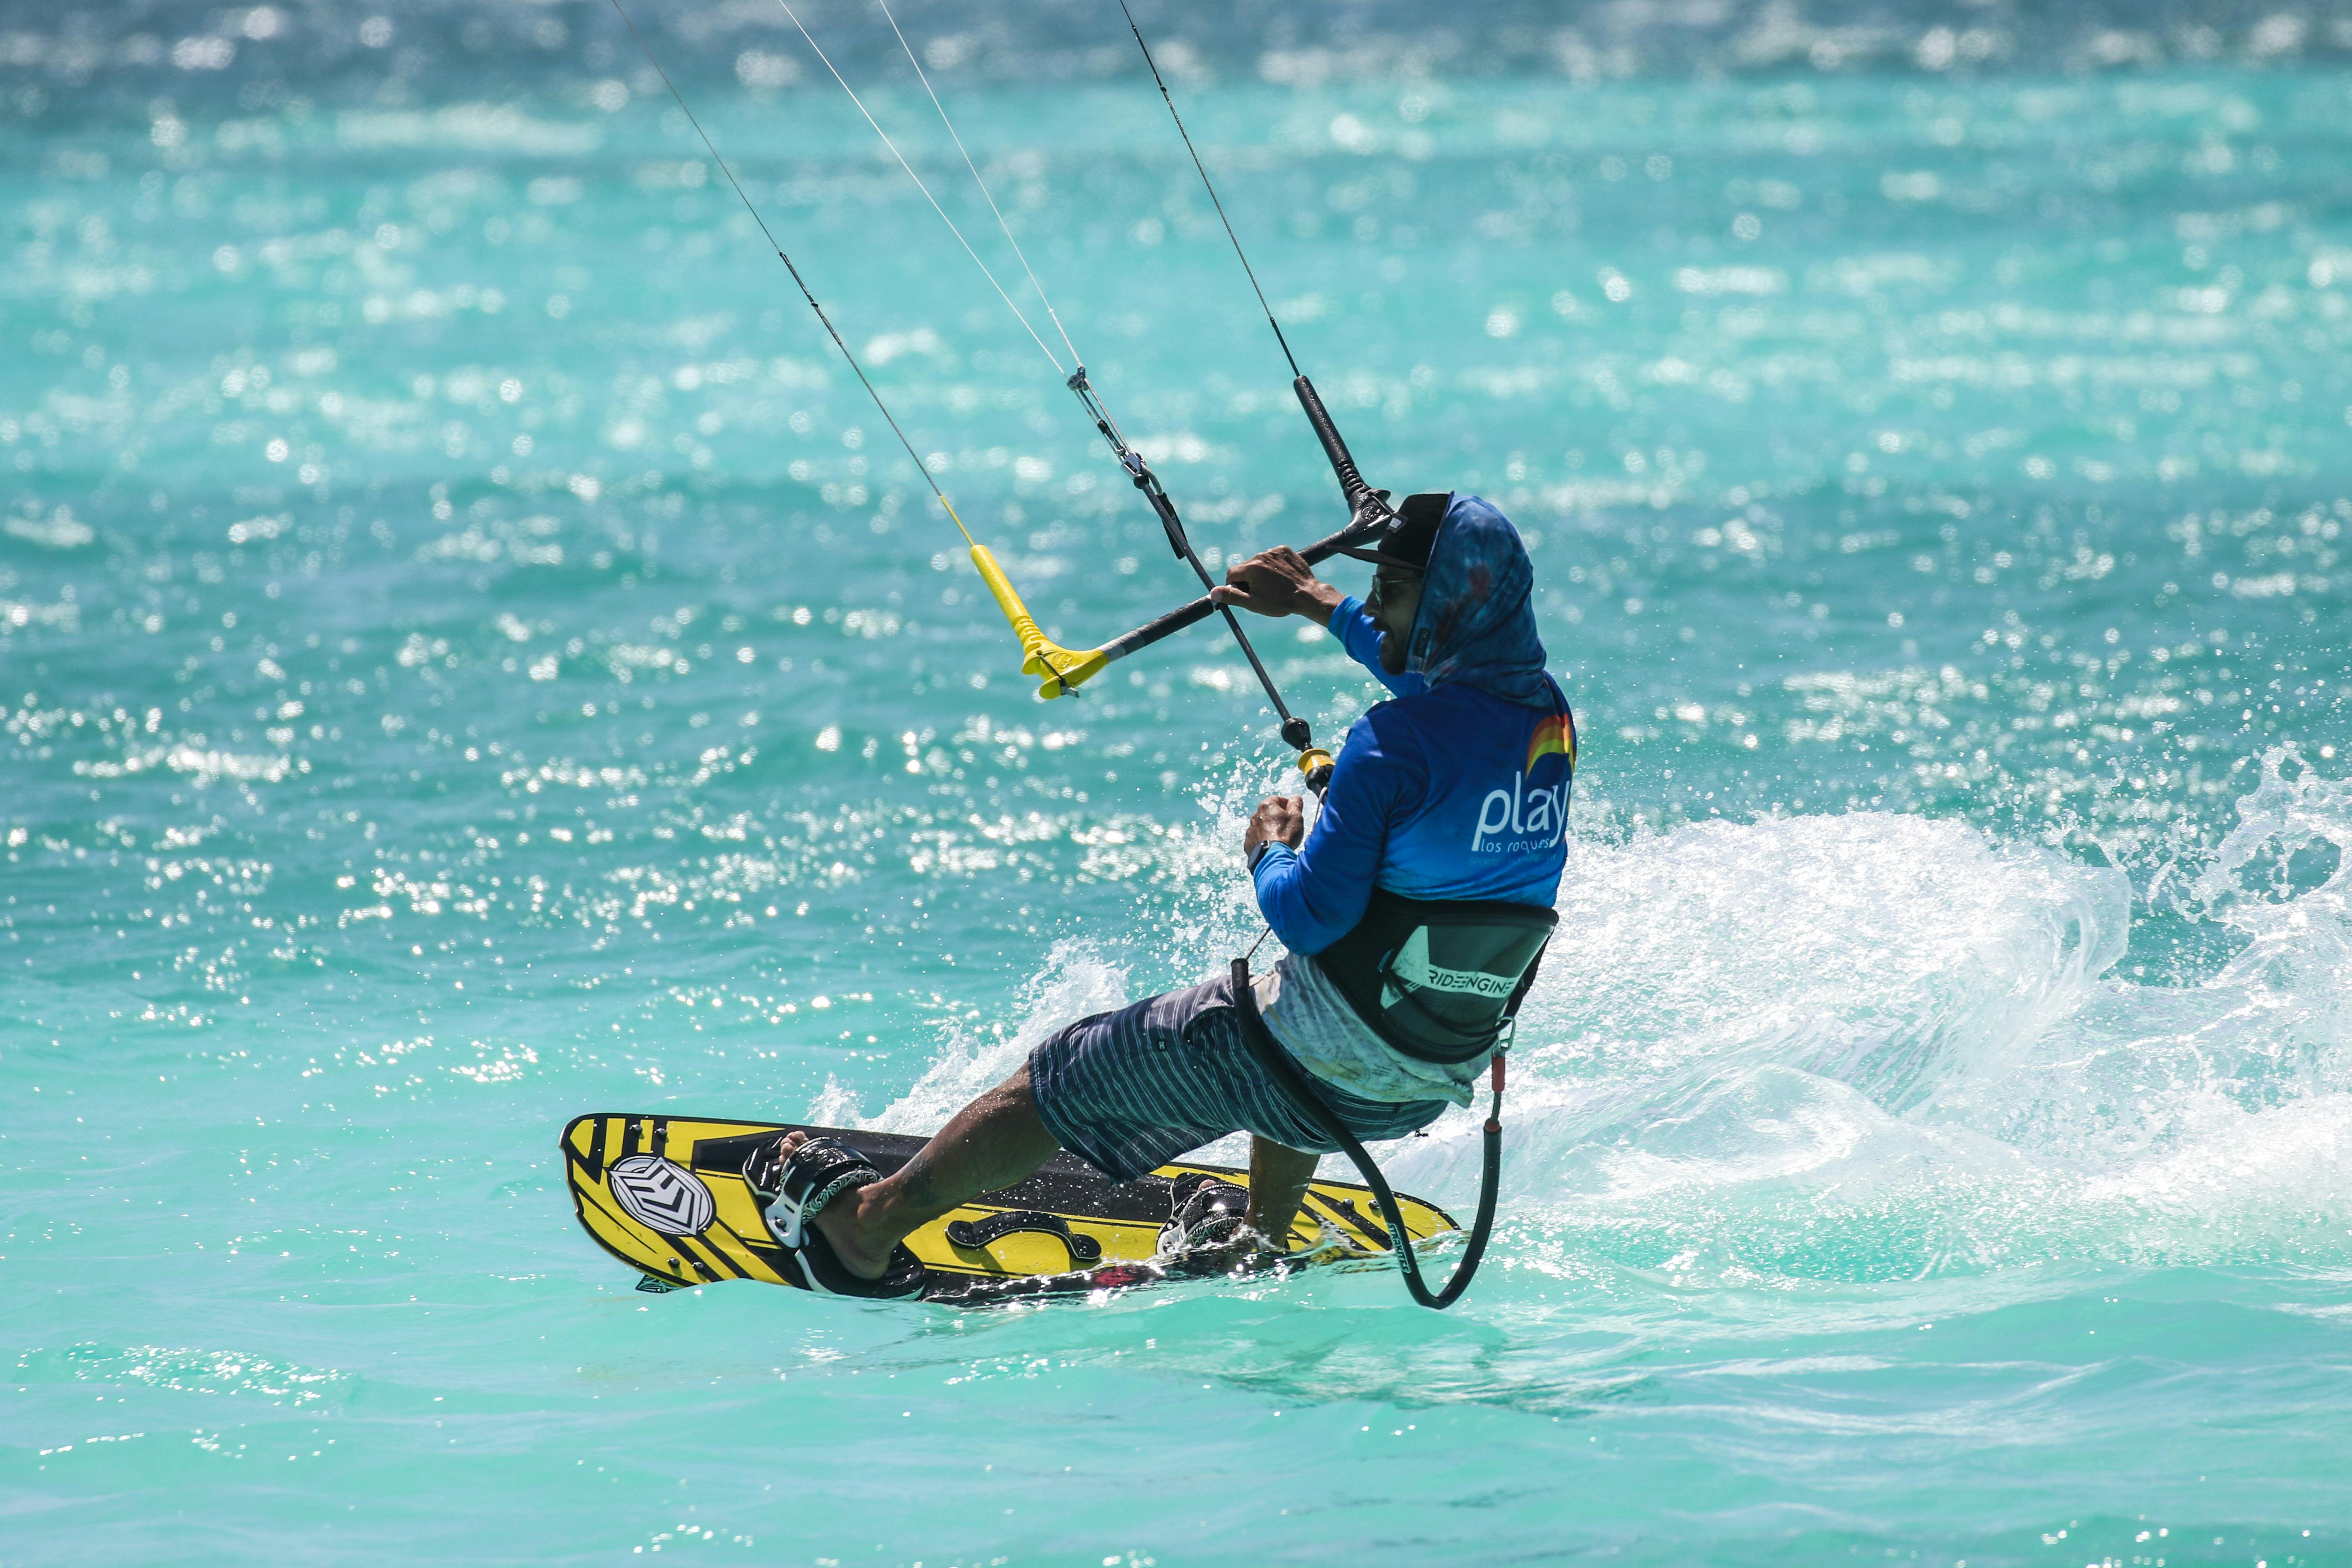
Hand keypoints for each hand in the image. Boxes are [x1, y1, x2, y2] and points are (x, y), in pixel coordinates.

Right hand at [1209, 547, 1344, 620]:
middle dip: (1249, 579)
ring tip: (1274, 585)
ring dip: (1261, 572)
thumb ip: (1232, 596)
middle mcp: (1261, 555)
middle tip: (1262, 592)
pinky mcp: (1285, 550)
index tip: (1246, 594)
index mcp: (1252, 567)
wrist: (1308, 596)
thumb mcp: (1253, 603)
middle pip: (1245, 567)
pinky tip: (1281, 577)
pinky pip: (1272, 557)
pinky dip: (1273, 565)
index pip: (1231, 573)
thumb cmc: (1280, 602)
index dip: (1235, 586)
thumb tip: (1213, 593)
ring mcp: (1274, 551)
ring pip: (1258, 562)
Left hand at [1243, 794, 1304, 860]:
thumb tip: (1296, 797)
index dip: (1286, 803)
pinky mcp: (1248, 843)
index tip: (1292, 810)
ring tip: (1280, 837)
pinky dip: (1263, 840)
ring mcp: (1250, 830)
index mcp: (1266, 807)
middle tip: (1288, 825)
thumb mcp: (1296, 817)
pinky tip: (1272, 845)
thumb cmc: (1285, 835)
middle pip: (1268, 812)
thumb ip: (1296, 804)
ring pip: (1262, 826)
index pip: (1276, 799)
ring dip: (1270, 828)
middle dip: (1278, 816)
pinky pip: (1257, 838)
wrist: (1272, 856)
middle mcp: (1255, 816)